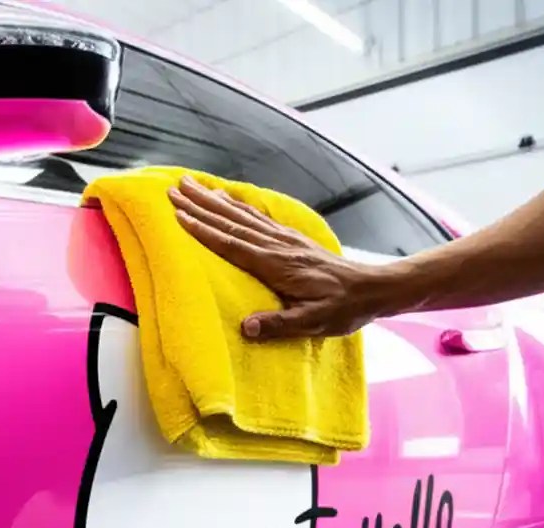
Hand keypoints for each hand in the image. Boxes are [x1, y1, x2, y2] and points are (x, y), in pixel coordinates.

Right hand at [168, 176, 394, 338]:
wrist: (370, 288)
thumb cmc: (342, 308)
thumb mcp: (314, 323)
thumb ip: (279, 324)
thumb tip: (246, 328)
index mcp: (276, 265)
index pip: (232, 245)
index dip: (204, 230)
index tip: (178, 215)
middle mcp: (276, 245)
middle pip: (230, 222)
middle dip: (200, 205)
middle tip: (172, 189)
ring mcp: (283, 238)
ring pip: (241, 215)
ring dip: (213, 199)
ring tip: (190, 184)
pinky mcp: (290, 238)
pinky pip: (257, 216)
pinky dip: (237, 204)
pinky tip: (226, 196)